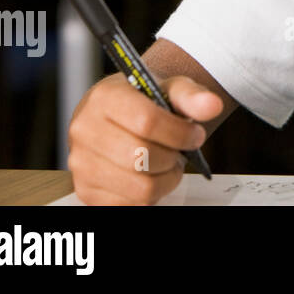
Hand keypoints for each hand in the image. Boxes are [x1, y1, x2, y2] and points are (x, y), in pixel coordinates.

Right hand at [67, 73, 221, 204]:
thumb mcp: (168, 88)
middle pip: (141, 157)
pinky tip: (151, 176)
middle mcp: (85, 130)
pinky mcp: (86, 190)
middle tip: (180, 150)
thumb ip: (191, 96)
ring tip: (168, 164)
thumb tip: (212, 106)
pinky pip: (128, 205)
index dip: (180, 132)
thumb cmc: (143, 101)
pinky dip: (149, 195)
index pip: (147, 122)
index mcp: (105, 98)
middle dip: (173, 157)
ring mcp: (81, 163)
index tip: (195, 134)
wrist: (118, 113)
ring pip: (139, 187)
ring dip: (165, 179)